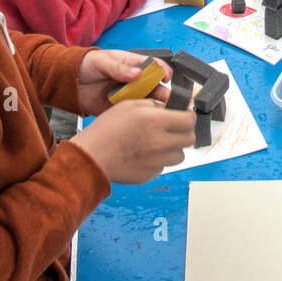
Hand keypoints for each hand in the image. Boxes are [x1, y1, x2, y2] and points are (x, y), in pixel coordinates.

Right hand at [70, 98, 195, 182]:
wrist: (92, 156)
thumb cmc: (106, 130)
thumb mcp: (129, 105)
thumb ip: (153, 105)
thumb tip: (167, 108)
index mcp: (156, 121)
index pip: (189, 120)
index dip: (189, 116)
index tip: (185, 116)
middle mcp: (160, 142)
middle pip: (189, 139)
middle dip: (184, 132)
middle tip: (174, 129)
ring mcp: (156, 161)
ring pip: (179, 155)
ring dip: (173, 148)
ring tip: (157, 143)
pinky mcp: (150, 174)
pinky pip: (164, 166)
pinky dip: (159, 161)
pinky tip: (145, 154)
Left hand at [76, 49, 171, 116]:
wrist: (70, 82)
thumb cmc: (87, 64)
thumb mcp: (102, 61)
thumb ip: (118, 67)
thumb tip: (137, 72)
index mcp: (133, 65)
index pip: (155, 66)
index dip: (163, 72)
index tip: (164, 78)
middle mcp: (134, 82)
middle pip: (156, 88)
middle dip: (163, 94)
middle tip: (164, 101)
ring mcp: (128, 96)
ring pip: (147, 103)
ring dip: (152, 108)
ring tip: (153, 113)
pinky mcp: (120, 110)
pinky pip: (133, 116)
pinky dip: (137, 119)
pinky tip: (138, 121)